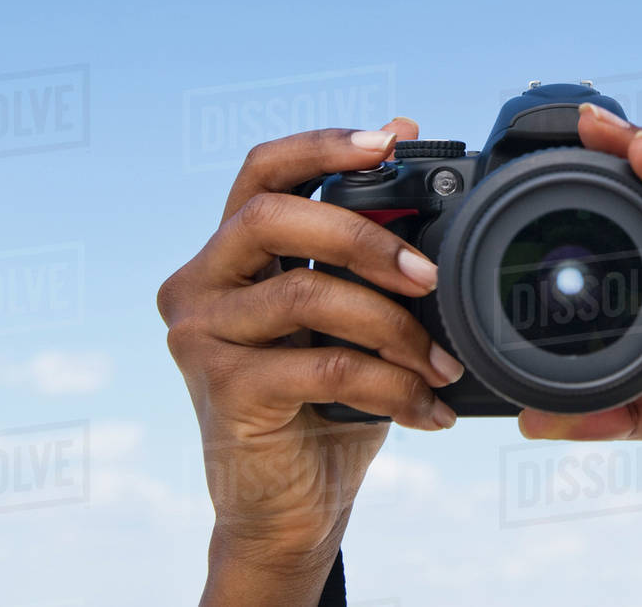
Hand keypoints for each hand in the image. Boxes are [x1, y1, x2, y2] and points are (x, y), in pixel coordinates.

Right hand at [158, 122, 464, 606]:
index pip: (263, 170)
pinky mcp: (222, 390)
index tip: (389, 141)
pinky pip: (325, 365)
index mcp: (233, 252)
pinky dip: (391, 384)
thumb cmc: (327, 400)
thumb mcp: (351, 314)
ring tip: (441, 363)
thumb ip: (365, 241)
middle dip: (365, 237)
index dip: (323, 146)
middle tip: (429, 274)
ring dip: (393, 325)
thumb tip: (405, 134)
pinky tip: (428, 408)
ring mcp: (201, 335)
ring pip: (306, 293)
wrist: (291, 507)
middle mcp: (200, 282)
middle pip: (274, 216)